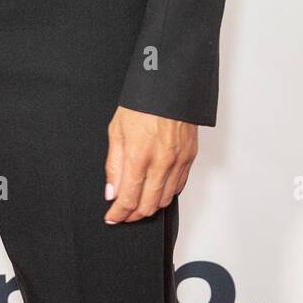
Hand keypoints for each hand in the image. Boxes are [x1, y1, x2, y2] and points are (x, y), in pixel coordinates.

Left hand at [103, 106, 196, 222]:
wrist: (170, 85)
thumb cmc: (142, 102)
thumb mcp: (117, 129)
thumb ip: (114, 165)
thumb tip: (112, 192)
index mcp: (139, 155)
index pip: (128, 198)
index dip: (119, 214)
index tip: (112, 217)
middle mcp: (161, 162)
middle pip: (148, 206)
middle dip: (133, 215)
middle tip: (123, 214)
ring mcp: (178, 161)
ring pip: (165, 200)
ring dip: (150, 207)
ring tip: (138, 204)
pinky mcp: (190, 157)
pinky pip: (178, 186)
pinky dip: (166, 194)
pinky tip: (156, 190)